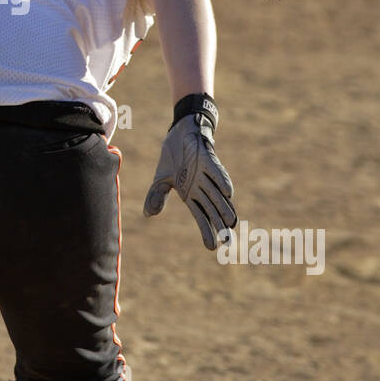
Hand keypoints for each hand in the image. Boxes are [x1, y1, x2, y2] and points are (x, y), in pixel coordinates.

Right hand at [143, 114, 236, 249]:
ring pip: (217, 194)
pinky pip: (216, 172)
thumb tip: (149, 215)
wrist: (179, 132)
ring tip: (230, 223)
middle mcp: (202, 187)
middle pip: (212, 209)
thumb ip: (157, 196)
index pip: (201, 216)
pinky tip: (228, 193)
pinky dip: (221, 181)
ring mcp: (206, 174)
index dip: (207, 230)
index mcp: (191, 195)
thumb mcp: (161, 179)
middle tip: (228, 242)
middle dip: (220, 225)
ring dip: (224, 207)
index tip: (212, 247)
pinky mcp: (208, 160)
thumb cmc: (174, 157)